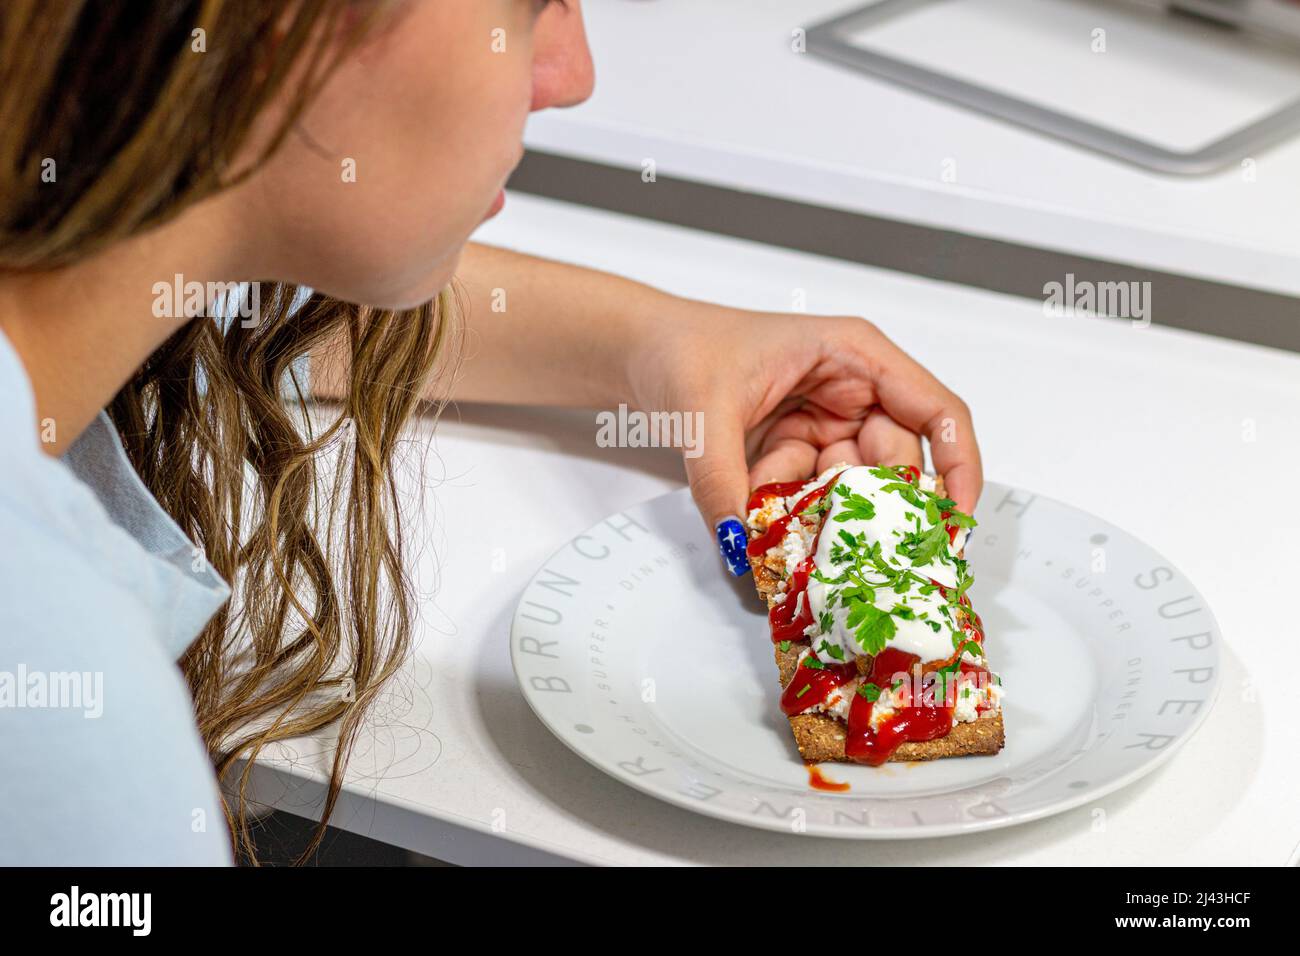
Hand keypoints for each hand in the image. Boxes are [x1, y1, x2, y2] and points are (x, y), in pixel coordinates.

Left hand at [629, 304, 982, 575]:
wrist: (635, 353)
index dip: (959, 468)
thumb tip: (744, 547)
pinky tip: (757, 519)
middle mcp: (852, 391)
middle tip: (847, 552)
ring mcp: (824, 427)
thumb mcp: (703, 413)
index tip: (956, 524)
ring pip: (849, 492)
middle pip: (893, 465)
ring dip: (816, 517)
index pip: (937, 412)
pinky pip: (811, 500)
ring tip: (779, 527)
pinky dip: (789, 517)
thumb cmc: (680, 349)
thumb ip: (723, 483)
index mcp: (854, 356)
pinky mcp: (797, 455)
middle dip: (871, 510)